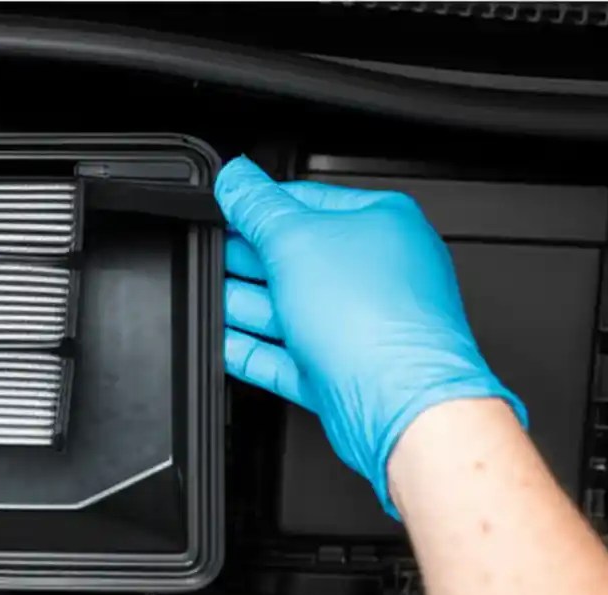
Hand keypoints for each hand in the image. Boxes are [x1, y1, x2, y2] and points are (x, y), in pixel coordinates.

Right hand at [217, 157, 524, 513]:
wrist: (402, 404)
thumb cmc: (377, 318)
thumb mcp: (297, 240)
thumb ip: (257, 207)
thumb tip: (234, 178)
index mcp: (381, 223)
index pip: (305, 201)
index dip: (257, 205)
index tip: (220, 209)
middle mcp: (375, 273)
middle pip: (293, 258)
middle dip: (245, 260)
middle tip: (207, 256)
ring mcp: (359, 325)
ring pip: (287, 310)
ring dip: (242, 305)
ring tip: (205, 299)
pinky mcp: (341, 372)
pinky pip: (286, 356)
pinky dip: (252, 350)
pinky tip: (223, 343)